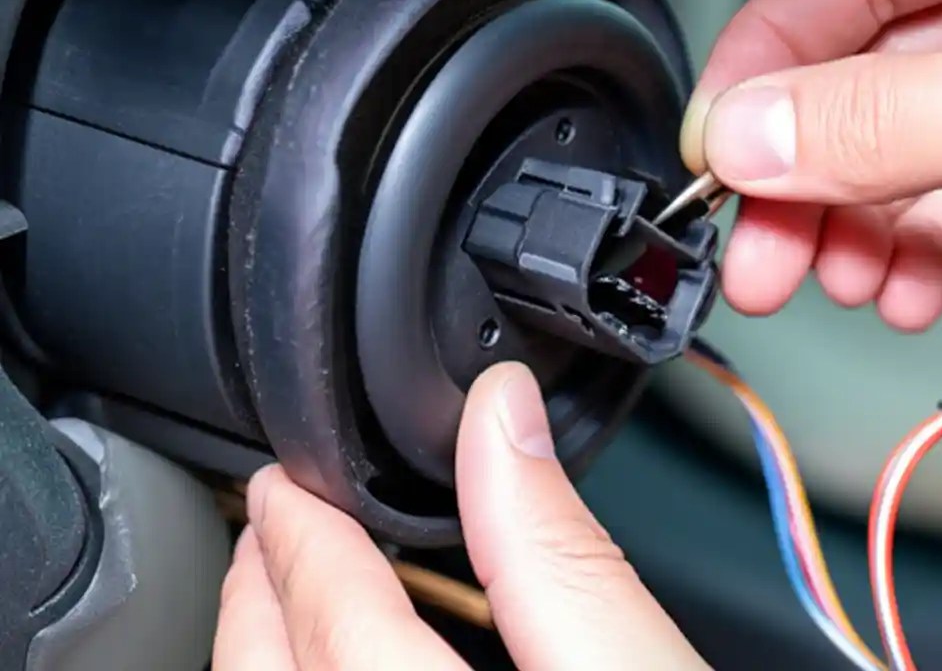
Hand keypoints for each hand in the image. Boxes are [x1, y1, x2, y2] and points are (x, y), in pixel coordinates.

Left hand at [212, 362, 706, 670]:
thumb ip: (567, 549)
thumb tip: (505, 410)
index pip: (328, 617)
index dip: (302, 535)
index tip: (287, 483)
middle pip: (266, 670)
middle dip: (260, 587)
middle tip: (272, 522)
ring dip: (275, 646)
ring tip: (294, 590)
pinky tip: (349, 668)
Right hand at [682, 0, 941, 359]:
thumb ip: (885, 119)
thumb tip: (754, 131)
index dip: (772, 66)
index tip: (722, 153)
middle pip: (875, 62)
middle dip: (810, 166)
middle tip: (761, 245)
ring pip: (918, 136)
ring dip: (865, 218)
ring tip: (844, 277)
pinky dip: (933, 241)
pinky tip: (914, 283)